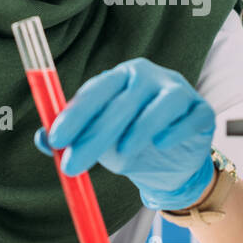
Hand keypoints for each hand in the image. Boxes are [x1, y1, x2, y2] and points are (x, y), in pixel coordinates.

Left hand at [32, 58, 215, 210]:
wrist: (172, 164)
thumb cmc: (129, 144)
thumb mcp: (96, 142)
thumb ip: (70, 139)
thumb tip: (41, 139)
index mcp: (118, 79)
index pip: (95, 91)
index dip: (74, 114)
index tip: (56, 139)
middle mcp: (148, 78)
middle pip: (123, 101)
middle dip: (96, 134)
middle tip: (75, 165)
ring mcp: (178, 91)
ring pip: (162, 104)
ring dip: (140, 128)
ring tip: (123, 154)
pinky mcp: (202, 111)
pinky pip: (191, 117)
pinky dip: (176, 130)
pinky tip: (162, 143)